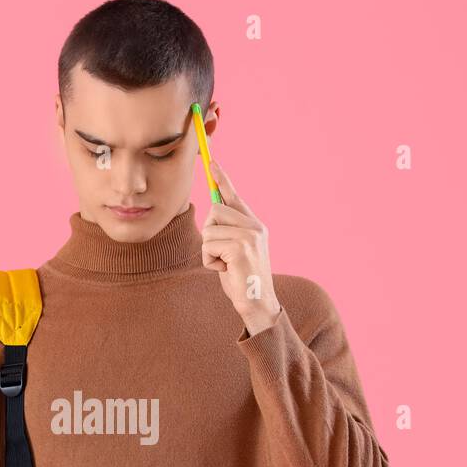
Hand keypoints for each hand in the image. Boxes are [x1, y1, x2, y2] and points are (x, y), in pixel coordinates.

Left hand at [201, 158, 282, 335]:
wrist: (258, 304)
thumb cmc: (242, 280)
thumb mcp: (234, 251)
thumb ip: (227, 232)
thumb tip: (212, 214)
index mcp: (254, 225)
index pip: (234, 197)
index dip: (222, 179)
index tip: (211, 162)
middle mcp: (255, 226)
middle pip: (214, 211)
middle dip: (209, 233)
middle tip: (221, 254)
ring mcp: (250, 236)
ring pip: (209, 230)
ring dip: (209, 251)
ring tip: (225, 264)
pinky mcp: (241, 248)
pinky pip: (208, 246)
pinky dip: (210, 261)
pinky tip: (225, 270)